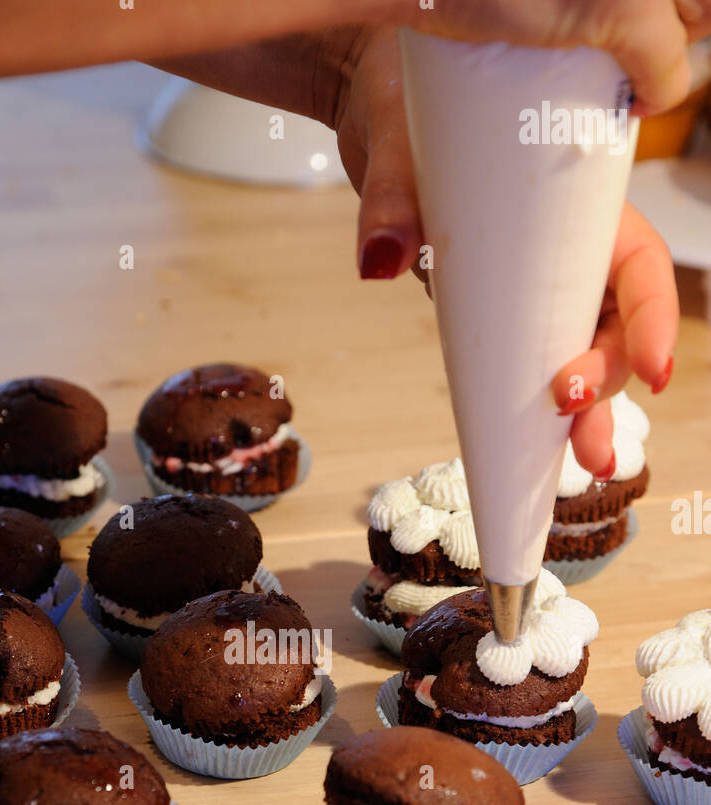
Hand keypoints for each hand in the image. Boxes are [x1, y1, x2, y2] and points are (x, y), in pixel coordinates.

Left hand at [327, 25, 679, 475]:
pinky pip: (534, 368)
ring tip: (587, 464)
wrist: (386, 121)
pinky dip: (540, 416)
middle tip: (566, 407)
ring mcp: (540, 290)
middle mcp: (570, 252)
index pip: (638, 265)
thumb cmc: (414, 111)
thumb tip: (380, 260)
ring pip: (582, 358)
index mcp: (579, 204)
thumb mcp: (400, 144)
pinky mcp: (505, 319)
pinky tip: (546, 458)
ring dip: (588, 417)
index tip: (653, 368)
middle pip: (613, 326)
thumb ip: (392, 196)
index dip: (652, 319)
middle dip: (605, 378)